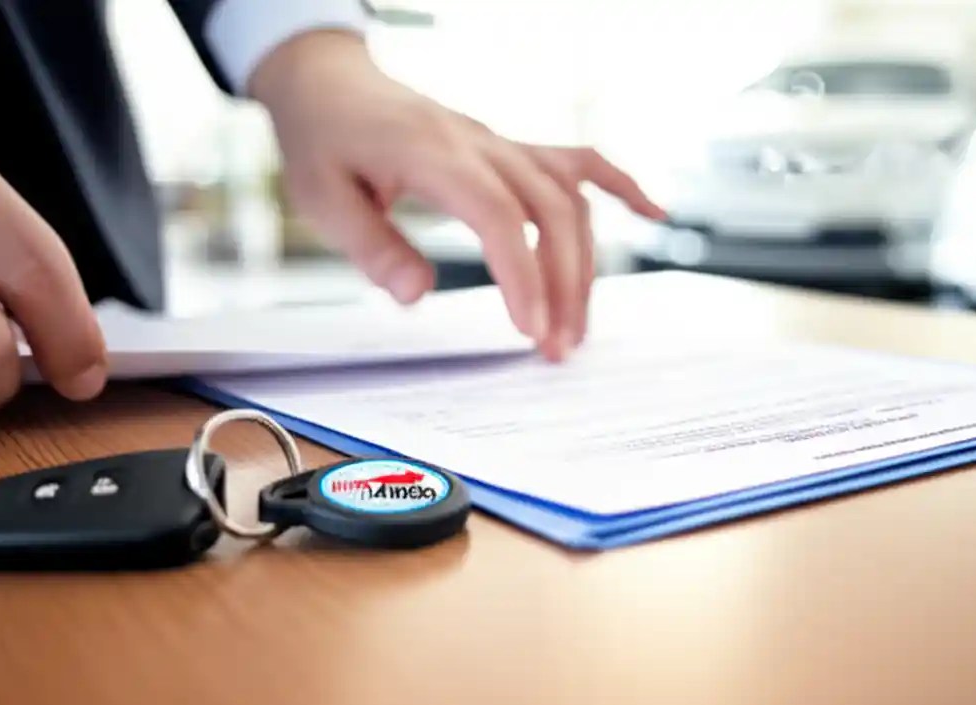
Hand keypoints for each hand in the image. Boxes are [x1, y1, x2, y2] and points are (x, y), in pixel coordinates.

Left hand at [250, 32, 665, 360]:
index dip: (522, 276)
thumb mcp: (323, 198)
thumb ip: (371, 246)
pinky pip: (577, 160)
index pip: (498, 217)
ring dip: (584, 264)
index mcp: (433, 153)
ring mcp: (501, 143)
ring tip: (578, 326)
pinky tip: (653, 213)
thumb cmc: (324, 140)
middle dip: (564, 284)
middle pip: (549, 211)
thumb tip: (417, 295)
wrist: (331, 84)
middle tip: (558, 348)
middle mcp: (480, 143)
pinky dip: (620, 186)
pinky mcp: (509, 148)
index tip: (531, 329)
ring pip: (568, 198)